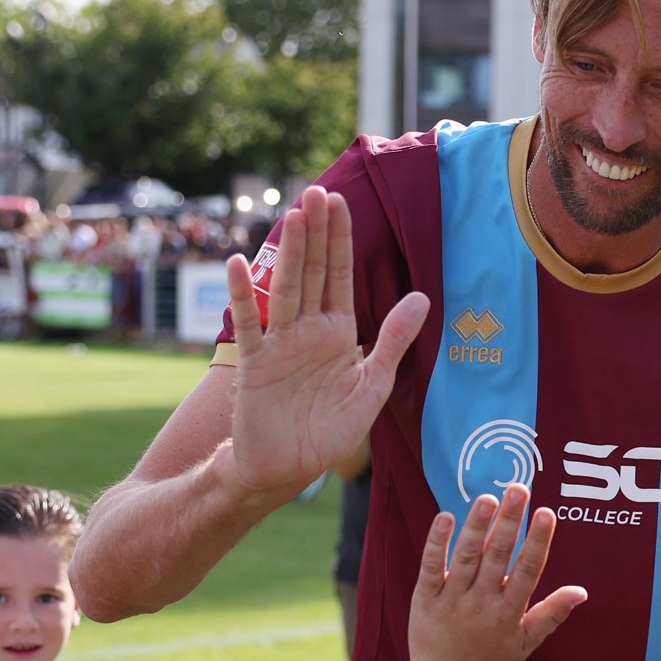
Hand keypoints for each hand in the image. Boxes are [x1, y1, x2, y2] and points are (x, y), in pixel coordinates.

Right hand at [225, 187, 428, 495]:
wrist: (285, 468)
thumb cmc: (328, 432)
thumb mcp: (371, 387)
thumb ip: (392, 341)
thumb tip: (421, 297)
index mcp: (338, 333)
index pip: (339, 276)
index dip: (339, 240)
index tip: (339, 202)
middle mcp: (307, 330)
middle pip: (312, 272)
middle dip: (315, 233)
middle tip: (316, 191)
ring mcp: (278, 344)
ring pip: (286, 289)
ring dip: (289, 254)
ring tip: (294, 216)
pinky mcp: (253, 364)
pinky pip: (248, 325)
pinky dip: (243, 296)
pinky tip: (239, 265)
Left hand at [408, 484, 586, 660]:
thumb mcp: (527, 641)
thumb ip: (553, 613)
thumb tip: (582, 591)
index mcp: (509, 612)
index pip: (528, 571)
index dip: (538, 542)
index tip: (547, 514)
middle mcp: (482, 603)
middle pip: (497, 557)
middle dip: (509, 522)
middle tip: (519, 489)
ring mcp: (452, 601)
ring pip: (466, 558)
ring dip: (477, 526)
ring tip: (488, 498)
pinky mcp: (425, 599)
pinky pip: (431, 567)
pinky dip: (437, 543)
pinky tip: (445, 517)